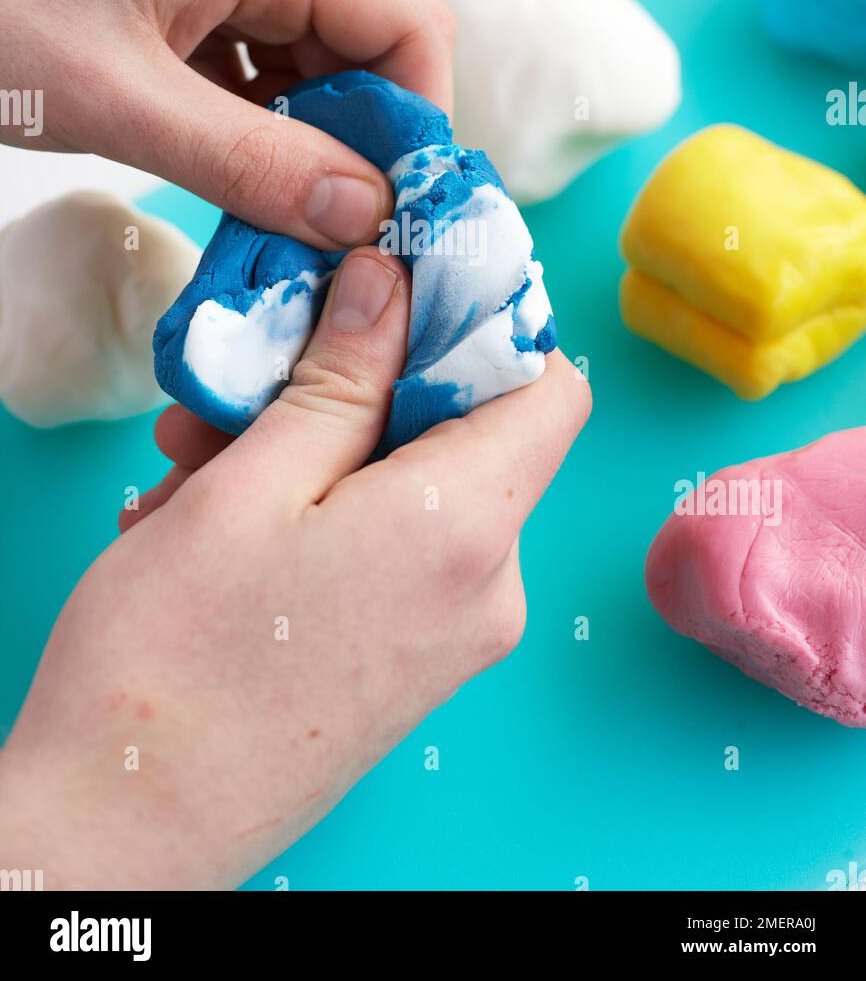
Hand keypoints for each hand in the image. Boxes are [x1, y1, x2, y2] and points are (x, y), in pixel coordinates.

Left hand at [0, 0, 453, 247]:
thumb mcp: (121, 105)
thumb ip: (254, 164)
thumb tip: (366, 217)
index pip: (410, 29)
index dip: (419, 129)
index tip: (393, 217)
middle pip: (369, 45)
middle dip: (360, 143)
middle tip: (330, 235)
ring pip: (317, 58)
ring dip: (308, 138)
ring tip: (277, 214)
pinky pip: (260, 56)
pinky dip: (261, 120)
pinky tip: (233, 171)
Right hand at [0, 247, 589, 889]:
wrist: (126, 828)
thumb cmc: (173, 659)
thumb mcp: (251, 484)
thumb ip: (342, 375)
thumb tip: (393, 282)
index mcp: (467, 529)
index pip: (552, 389)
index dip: (491, 325)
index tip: (406, 290)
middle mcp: (487, 588)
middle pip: (469, 433)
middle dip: (360, 387)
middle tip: (248, 380)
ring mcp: (454, 634)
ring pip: (414, 488)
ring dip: (317, 450)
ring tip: (198, 461)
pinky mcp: (413, 662)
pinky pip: (394, 548)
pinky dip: (323, 511)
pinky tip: (221, 515)